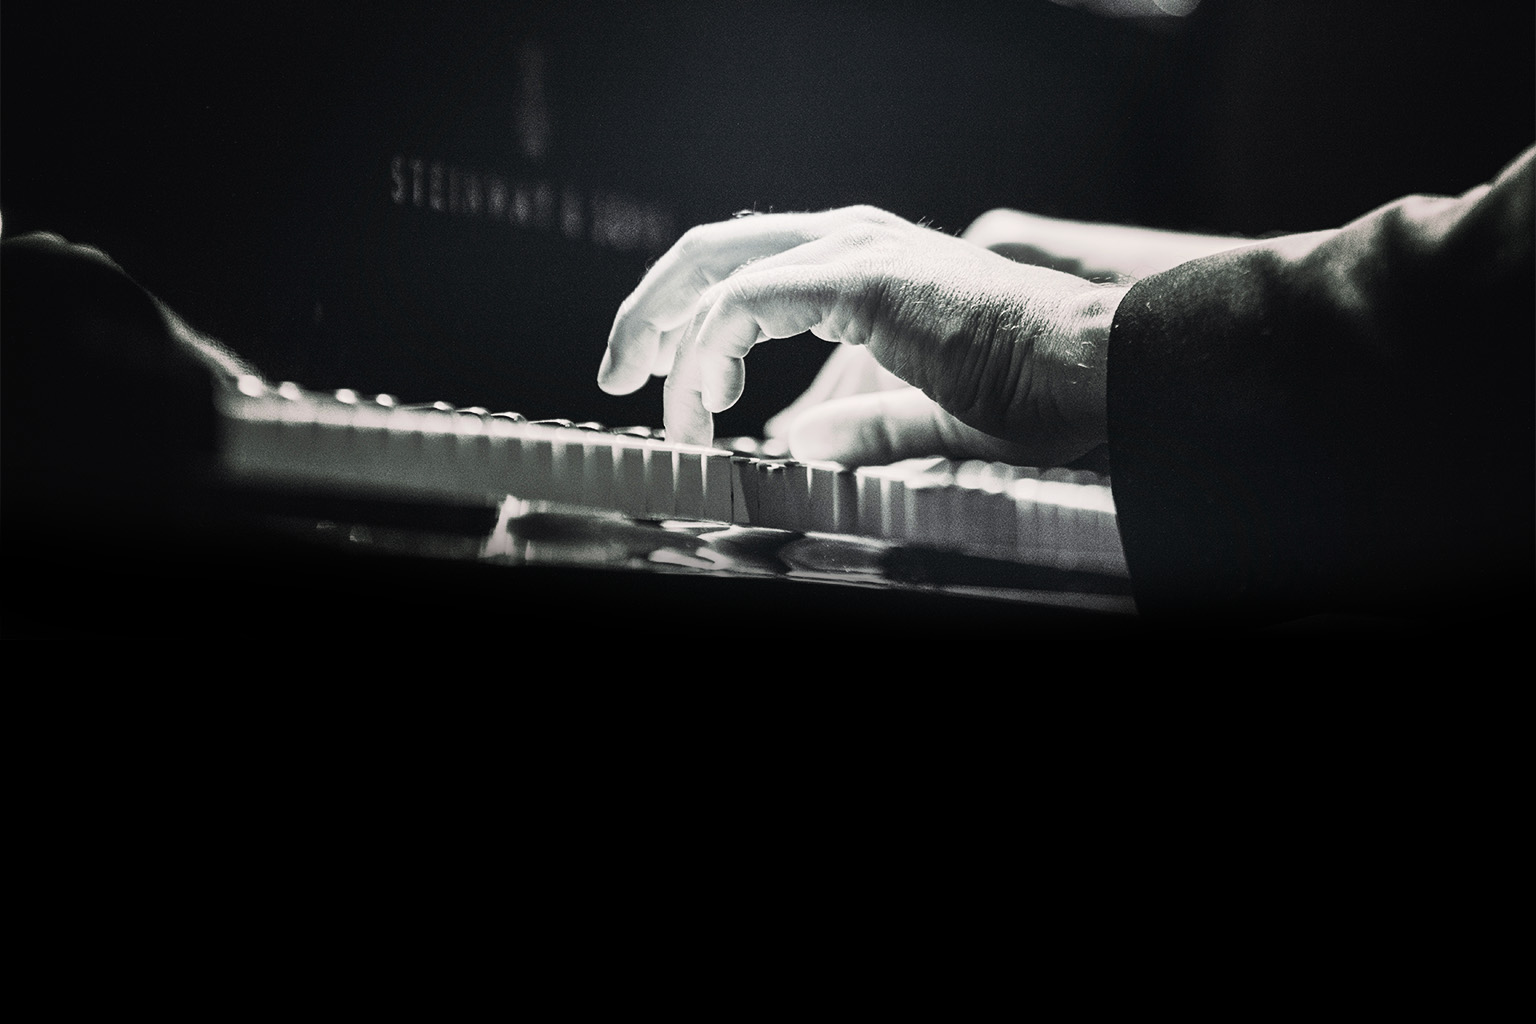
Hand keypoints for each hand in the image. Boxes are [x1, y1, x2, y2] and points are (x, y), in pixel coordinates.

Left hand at [599, 206, 1127, 465]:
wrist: (1091, 368)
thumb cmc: (1029, 389)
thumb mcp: (922, 410)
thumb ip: (859, 424)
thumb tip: (802, 447)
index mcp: (862, 260)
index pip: (745, 267)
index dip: (690, 317)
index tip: (665, 378)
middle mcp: (849, 238)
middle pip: (711, 250)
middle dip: (651, 310)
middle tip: (617, 371)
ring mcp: (853, 249)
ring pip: (714, 269)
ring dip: (668, 339)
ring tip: (662, 410)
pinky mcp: (858, 277)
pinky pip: (746, 302)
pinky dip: (709, 353)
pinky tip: (708, 402)